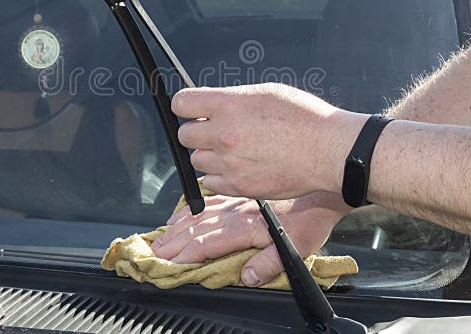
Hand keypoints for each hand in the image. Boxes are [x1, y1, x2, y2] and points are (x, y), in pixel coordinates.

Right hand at [151, 192, 350, 286]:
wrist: (319, 192)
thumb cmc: (310, 221)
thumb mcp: (295, 247)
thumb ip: (268, 263)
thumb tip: (245, 277)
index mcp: (244, 227)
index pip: (205, 244)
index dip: (183, 256)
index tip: (165, 265)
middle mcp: (234, 213)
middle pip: (194, 229)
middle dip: (171, 243)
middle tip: (152, 253)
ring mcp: (235, 203)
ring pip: (197, 215)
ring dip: (176, 228)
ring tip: (159, 237)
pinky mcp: (239, 197)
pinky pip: (207, 202)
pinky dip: (189, 210)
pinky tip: (179, 215)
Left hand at [172, 83, 366, 198]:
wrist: (329, 150)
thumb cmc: (304, 118)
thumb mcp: (265, 92)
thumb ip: (232, 99)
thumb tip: (209, 105)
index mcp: (229, 105)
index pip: (181, 103)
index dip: (186, 106)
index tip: (193, 109)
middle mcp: (224, 134)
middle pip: (185, 135)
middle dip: (198, 132)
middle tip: (218, 131)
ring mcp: (230, 163)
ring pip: (196, 160)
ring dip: (209, 155)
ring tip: (235, 150)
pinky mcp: (239, 186)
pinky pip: (210, 182)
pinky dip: (219, 176)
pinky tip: (238, 167)